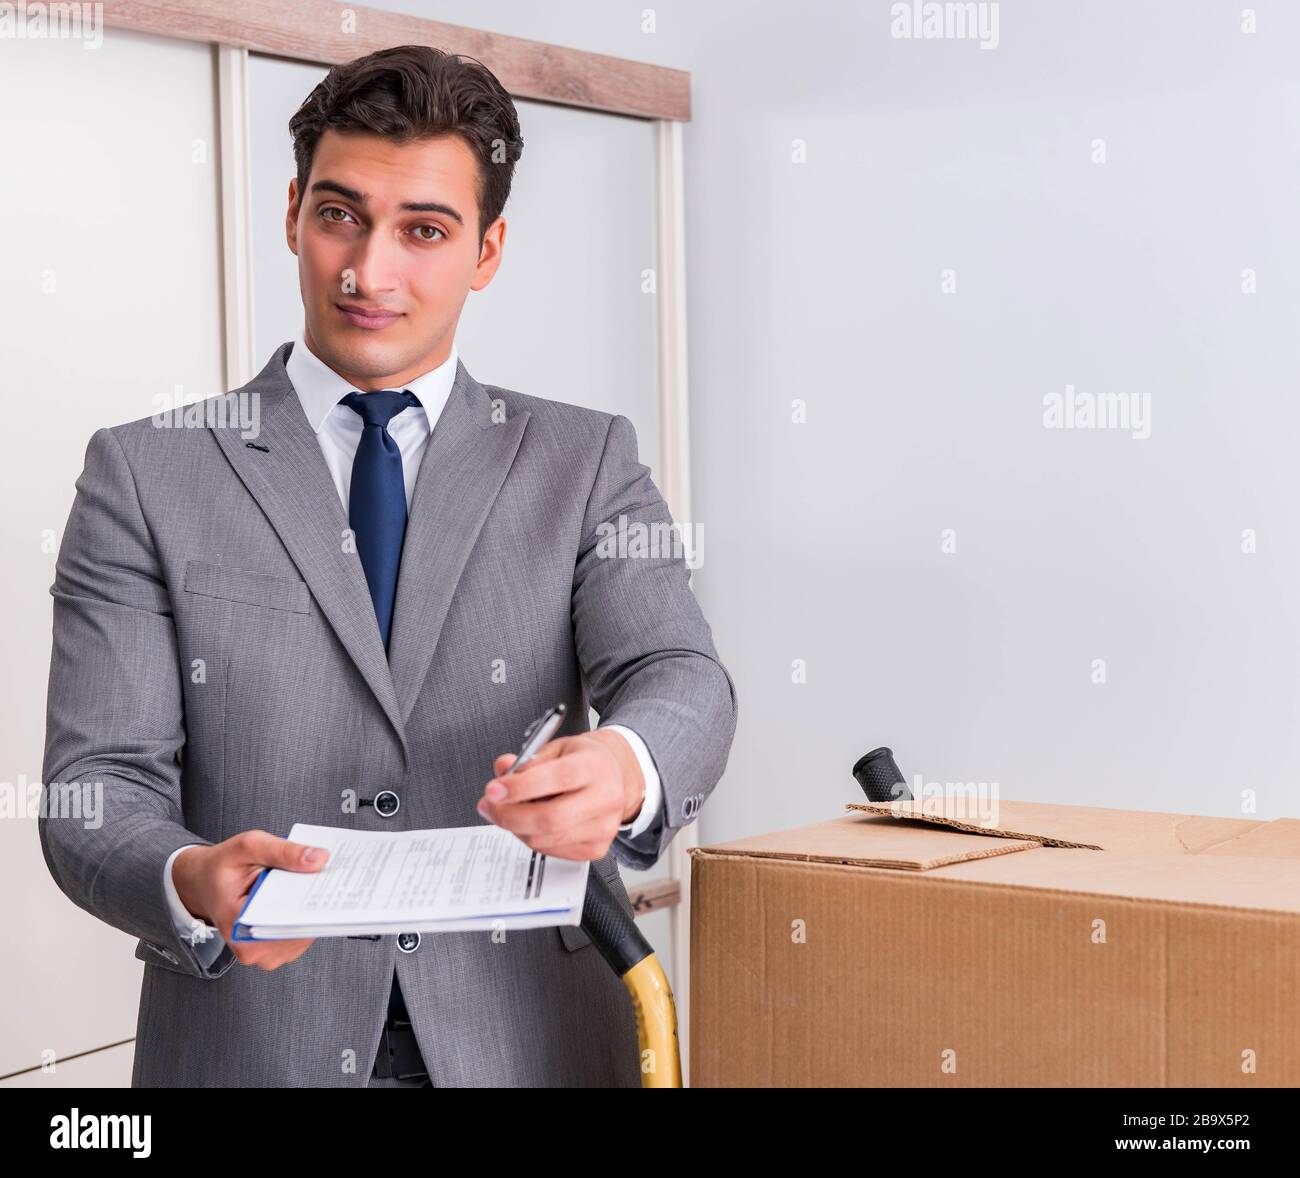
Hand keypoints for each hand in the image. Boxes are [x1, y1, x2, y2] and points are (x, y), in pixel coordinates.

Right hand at [172, 831, 329, 970]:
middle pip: (298, 931)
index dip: (311, 906)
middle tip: (332, 882)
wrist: (204, 882)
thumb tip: (319, 859)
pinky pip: (300, 938)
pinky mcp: (273, 952)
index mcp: (238, 923)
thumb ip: (284, 851)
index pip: (285, 920)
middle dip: (316, 906)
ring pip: (303, 936)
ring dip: (314, 913)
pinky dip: (308, 918)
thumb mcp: (249, 846)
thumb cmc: (223, 866)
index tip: (330, 888)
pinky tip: (308, 898)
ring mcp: (262, 954)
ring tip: (317, 887)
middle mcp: (249, 947)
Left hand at [478, 731, 643, 860]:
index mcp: (595, 766)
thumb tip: (503, 770)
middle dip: (510, 816)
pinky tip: (530, 823)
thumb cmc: (584, 762)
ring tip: (508, 812)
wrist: (615, 778)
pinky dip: (532, 838)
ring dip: (516, 828)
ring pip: (546, 839)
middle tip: (490, 807)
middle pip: (551, 818)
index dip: (521, 787)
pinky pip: (552, 851)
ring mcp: (603, 827)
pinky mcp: (596, 849)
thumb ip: (527, 761)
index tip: (494, 790)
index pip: (559, 778)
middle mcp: (605, 798)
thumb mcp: (557, 749)